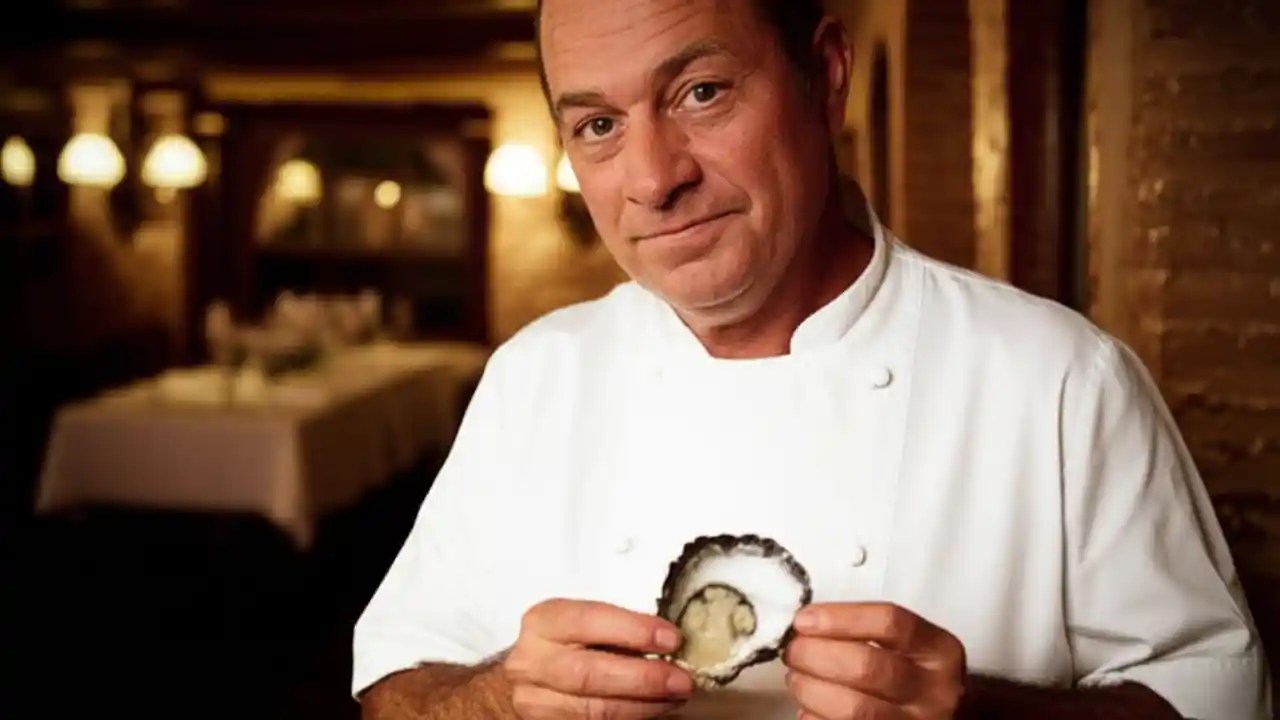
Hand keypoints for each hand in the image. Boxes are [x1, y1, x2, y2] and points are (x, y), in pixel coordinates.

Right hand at [502, 598, 695, 718]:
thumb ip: (617, 629)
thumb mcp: (583, 625)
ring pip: (592, 710)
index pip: (589, 621)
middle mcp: (532, 662)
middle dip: (642, 678)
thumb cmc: (567, 644)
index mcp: (544, 623)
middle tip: (682, 680)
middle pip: (589, 673)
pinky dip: (630, 719)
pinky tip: (655, 710)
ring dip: (643, 706)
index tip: (672, 639)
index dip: (633, 631)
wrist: (531, 678)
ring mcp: (534, 701)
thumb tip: (670, 640)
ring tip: (676, 698)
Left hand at [782, 602, 965, 718]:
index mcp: (939, 651)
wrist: (944, 719)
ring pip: (853, 708)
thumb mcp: (911, 648)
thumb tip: (806, 626)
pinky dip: (814, 717)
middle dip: (816, 655)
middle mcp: (933, 691)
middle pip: (866, 666)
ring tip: (797, 678)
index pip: (889, 623)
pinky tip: (809, 707)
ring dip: (810, 689)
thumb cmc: (915, 676)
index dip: (839, 618)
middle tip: (793, 651)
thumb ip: (867, 632)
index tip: (804, 619)